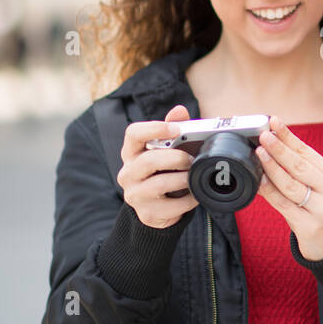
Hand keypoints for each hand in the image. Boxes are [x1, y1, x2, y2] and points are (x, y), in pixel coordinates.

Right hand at [118, 105, 197, 228]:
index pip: (133, 134)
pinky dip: (189, 199)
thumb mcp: (166, 151)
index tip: (176, 130)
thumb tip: (179, 111)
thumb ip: (173, 130)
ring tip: (193, 176)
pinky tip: (194, 194)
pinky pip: (172, 205)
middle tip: (191, 159)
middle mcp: (128, 173)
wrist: (157, 209)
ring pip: (160, 184)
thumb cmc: (162, 173)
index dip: (154, 129)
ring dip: (183, 179)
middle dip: (176, 158)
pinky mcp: (147, 213)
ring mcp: (135, 194)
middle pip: (149, 161)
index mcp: (131, 152)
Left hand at [254, 115, 322, 260]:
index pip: (307, 151)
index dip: (288, 136)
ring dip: (272, 168)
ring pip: (291, 185)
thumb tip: (271, 145)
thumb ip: (299, 168)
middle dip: (280, 149)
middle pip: (300, 166)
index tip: (273, 122)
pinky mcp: (309, 225)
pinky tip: (260, 181)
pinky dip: (269, 191)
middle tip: (263, 136)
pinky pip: (284, 205)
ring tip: (259, 154)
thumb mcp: (319, 185)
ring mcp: (322, 209)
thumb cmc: (320, 208)